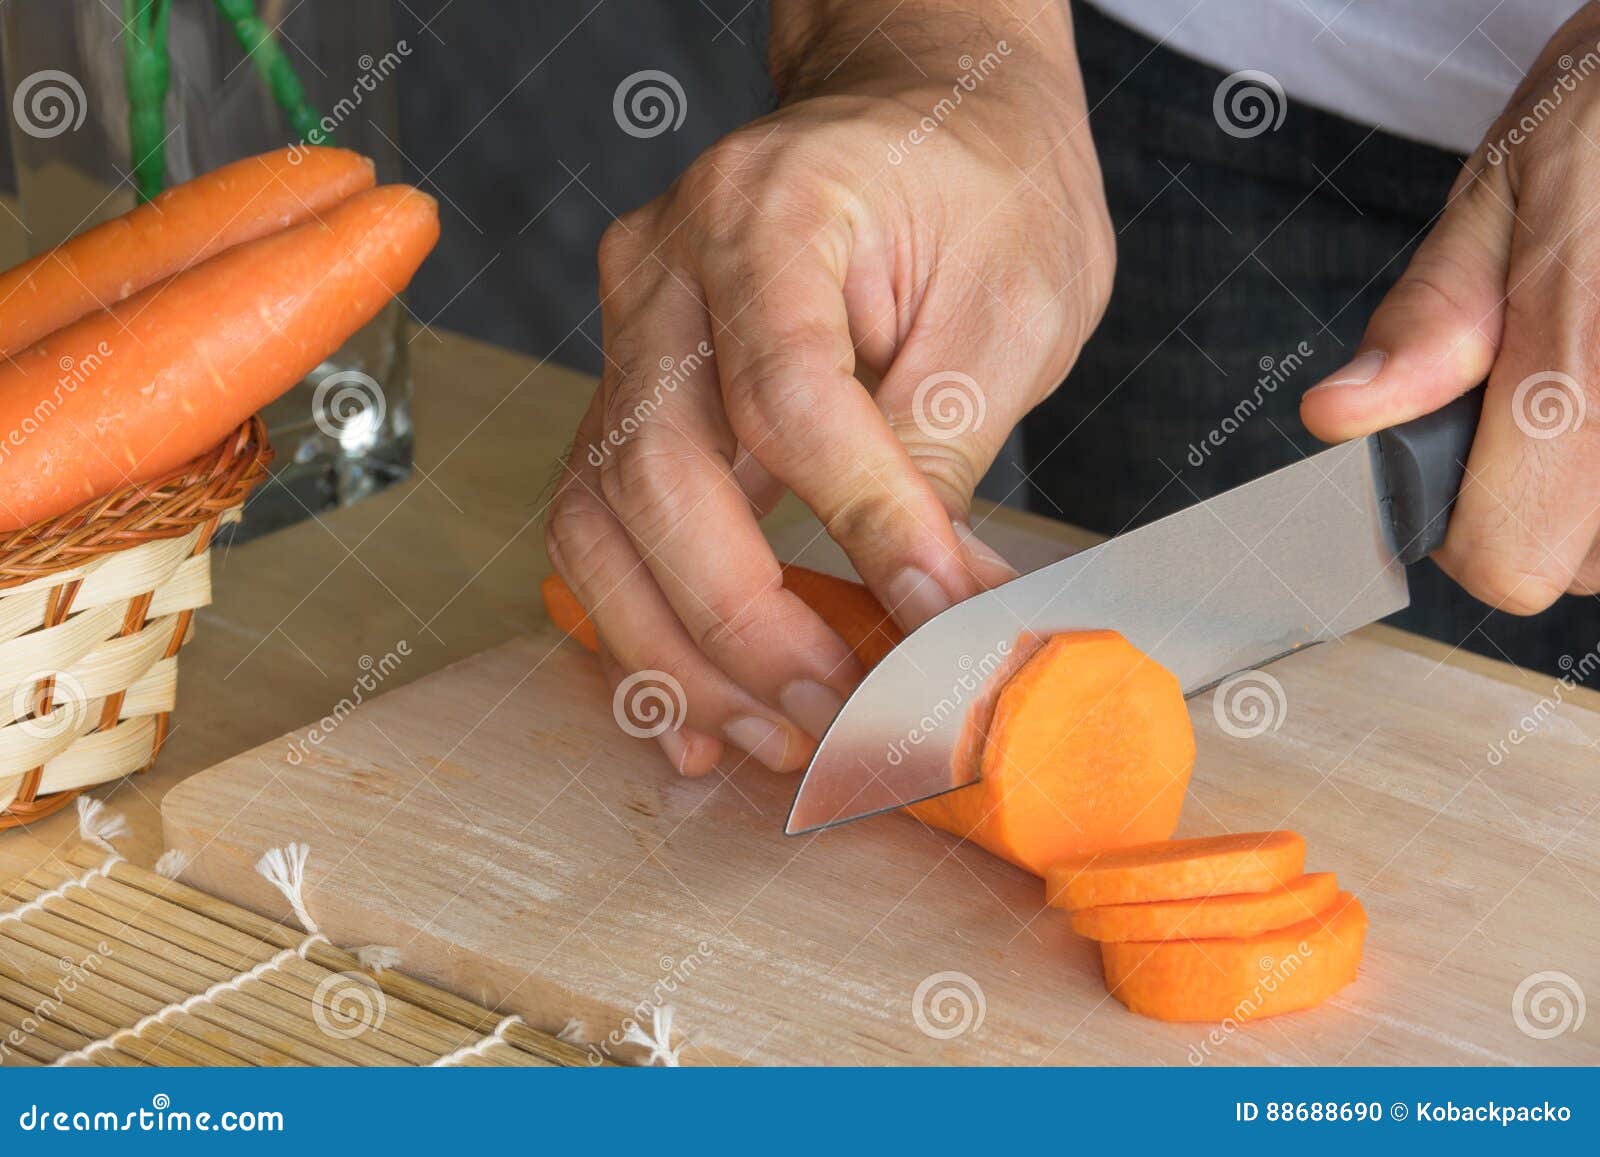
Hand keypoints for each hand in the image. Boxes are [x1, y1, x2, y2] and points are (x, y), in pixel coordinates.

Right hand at [547, 1, 1112, 773]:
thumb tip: (929, 613)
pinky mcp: (631, 390)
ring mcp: (631, 331)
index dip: (863, 530)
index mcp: (771, 211)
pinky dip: (645, 631)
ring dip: (676, 652)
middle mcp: (666, 269)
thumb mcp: (1008, 304)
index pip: (792, 400)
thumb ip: (942, 454)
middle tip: (838, 716)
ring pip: (596, 520)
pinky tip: (698, 714)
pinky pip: (604, 524)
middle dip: (745, 627)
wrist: (921, 116)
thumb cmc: (982, 190)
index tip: (933, 623)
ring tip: (773, 736)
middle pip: (654, 475)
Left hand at [1301, 5, 1599, 614]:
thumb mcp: (1497, 197)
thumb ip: (1428, 319)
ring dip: (1591, 493)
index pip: (1504, 560)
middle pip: (1573, 568)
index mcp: (1576, 365)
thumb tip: (1340, 418)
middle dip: (1533, 511)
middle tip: (1533, 410)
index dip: (1460, 527)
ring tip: (1584, 387)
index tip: (1457, 465)